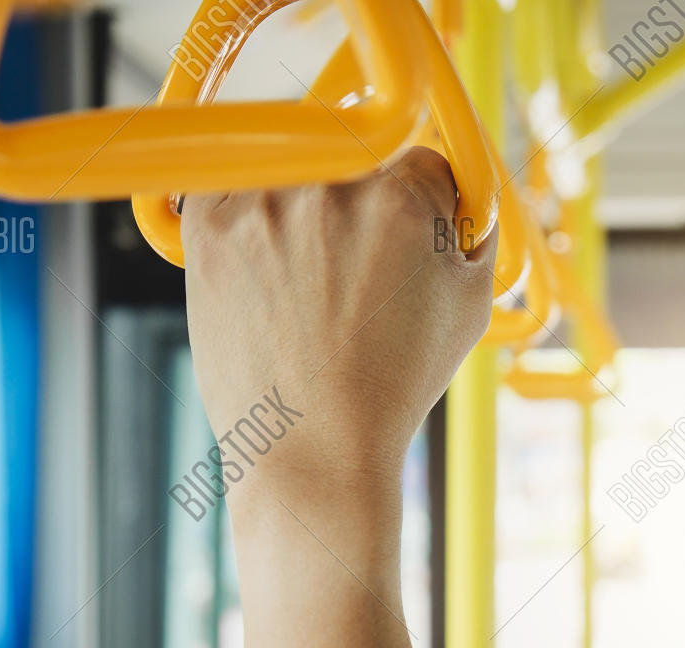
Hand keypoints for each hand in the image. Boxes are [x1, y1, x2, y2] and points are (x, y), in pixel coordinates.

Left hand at [181, 147, 497, 519]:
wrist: (312, 451)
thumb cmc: (393, 389)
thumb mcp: (469, 308)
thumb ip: (476, 228)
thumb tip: (465, 187)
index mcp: (403, 196)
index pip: (420, 160)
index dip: (420, 211)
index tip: (404, 254)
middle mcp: (331, 185)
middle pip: (357, 159)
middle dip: (361, 207)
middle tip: (354, 279)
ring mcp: (262, 201)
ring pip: (297, 174)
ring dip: (304, 213)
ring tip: (310, 294)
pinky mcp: (209, 224)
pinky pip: (234, 190)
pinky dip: (250, 224)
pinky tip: (267, 282)